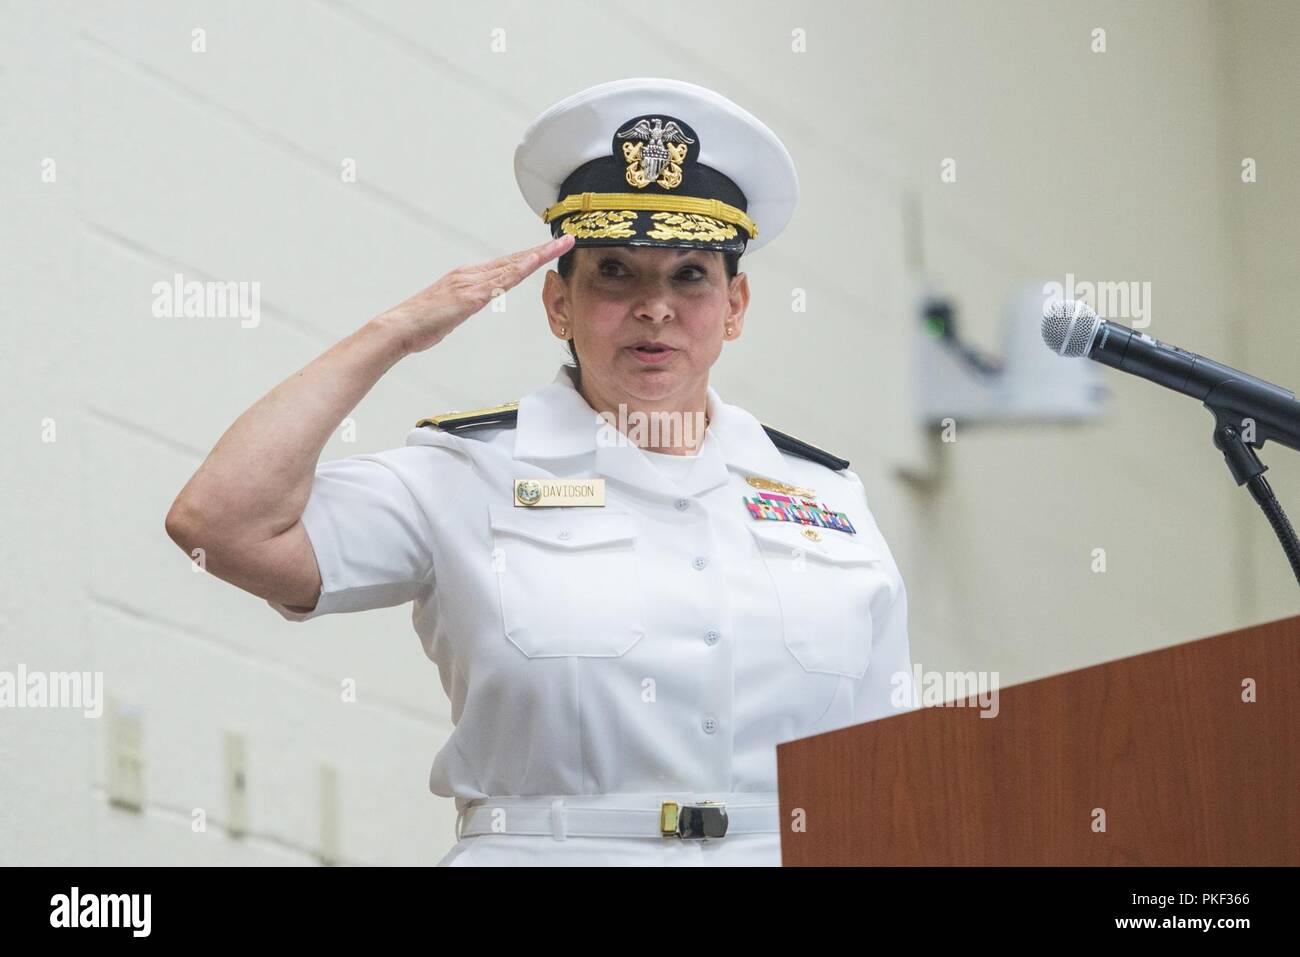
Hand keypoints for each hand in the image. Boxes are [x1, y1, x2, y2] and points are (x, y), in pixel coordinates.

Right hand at [378, 233, 575, 354]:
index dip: (531, 255)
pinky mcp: (468, 296)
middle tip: (568, 238)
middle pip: (515, 259)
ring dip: (538, 253)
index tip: (551, 248)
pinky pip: (499, 282)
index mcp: (468, 278)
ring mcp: (470, 283)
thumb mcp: (452, 313)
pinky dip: (518, 269)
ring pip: (511, 265)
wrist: (398, 328)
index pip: (507, 264)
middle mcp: (471, 275)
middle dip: (543, 249)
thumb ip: (467, 304)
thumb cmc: (422, 325)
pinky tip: (533, 262)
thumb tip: (475, 303)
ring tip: (561, 244)